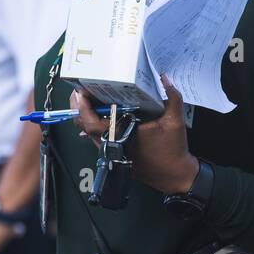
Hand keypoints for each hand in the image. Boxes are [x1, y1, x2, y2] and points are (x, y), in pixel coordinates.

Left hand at [71, 77, 198, 193]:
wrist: (174, 174)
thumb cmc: (172, 151)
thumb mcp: (175, 121)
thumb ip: (172, 97)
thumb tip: (164, 79)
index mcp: (121, 135)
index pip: (91, 122)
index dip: (82, 106)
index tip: (81, 92)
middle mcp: (112, 144)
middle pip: (83, 125)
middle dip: (78, 107)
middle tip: (79, 91)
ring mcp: (112, 150)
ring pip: (88, 132)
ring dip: (86, 115)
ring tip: (87, 98)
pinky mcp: (115, 152)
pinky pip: (97, 137)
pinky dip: (94, 124)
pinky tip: (99, 113)